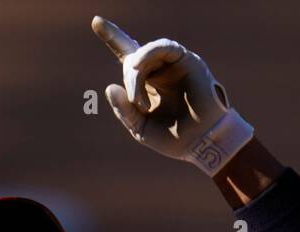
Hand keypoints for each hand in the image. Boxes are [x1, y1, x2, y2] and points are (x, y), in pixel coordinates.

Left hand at [91, 16, 253, 175]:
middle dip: (129, 81)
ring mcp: (173, 64)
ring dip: (136, 76)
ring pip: (144, 55)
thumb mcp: (140, 127)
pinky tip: (138, 67)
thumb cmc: (174, 138)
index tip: (95, 21)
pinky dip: (148, 53)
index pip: (127, 56)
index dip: (112, 37)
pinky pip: (163, 46)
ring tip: (138, 99)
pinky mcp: (187, 59)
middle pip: (131, 60)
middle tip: (137, 105)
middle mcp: (159, 70)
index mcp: (148, 84)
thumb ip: (124, 110)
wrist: (203, 142)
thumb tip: (109, 87)